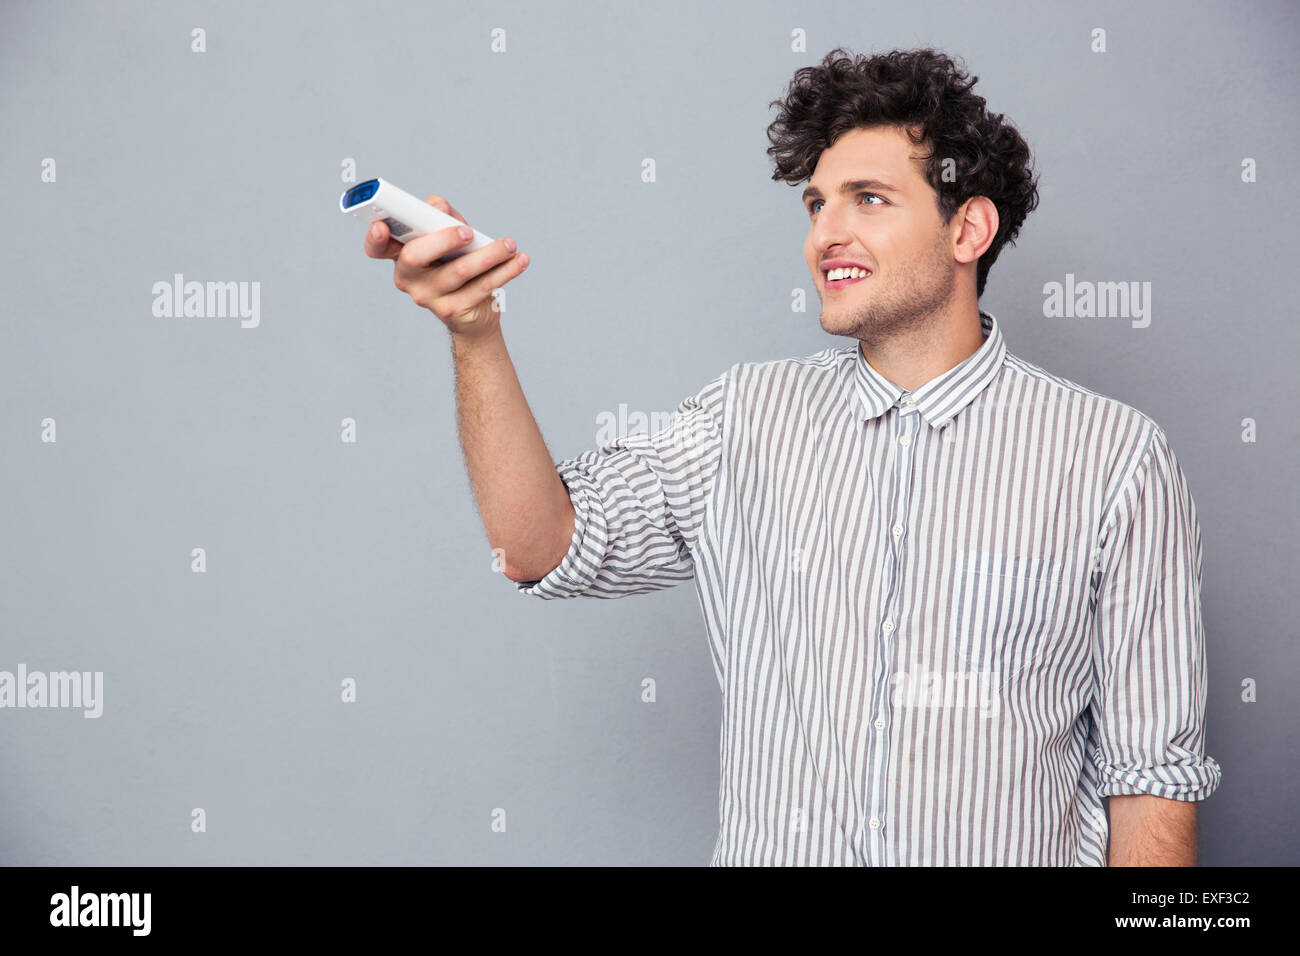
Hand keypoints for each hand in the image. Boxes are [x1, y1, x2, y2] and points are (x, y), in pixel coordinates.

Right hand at [363, 194, 528, 338]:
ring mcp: (429, 297)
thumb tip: (440, 210)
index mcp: (400, 256)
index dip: (374, 237)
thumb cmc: (456, 263)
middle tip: (467, 231)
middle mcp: (408, 278)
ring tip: (509, 245)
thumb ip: (441, 216)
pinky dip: (505, 271)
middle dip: (441, 240)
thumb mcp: (448, 236)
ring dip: (488, 255)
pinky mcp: (454, 310)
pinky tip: (519, 260)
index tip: (381, 225)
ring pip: (458, 271)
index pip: (377, 247)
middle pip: (415, 256)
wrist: (473, 313)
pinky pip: (482, 287)